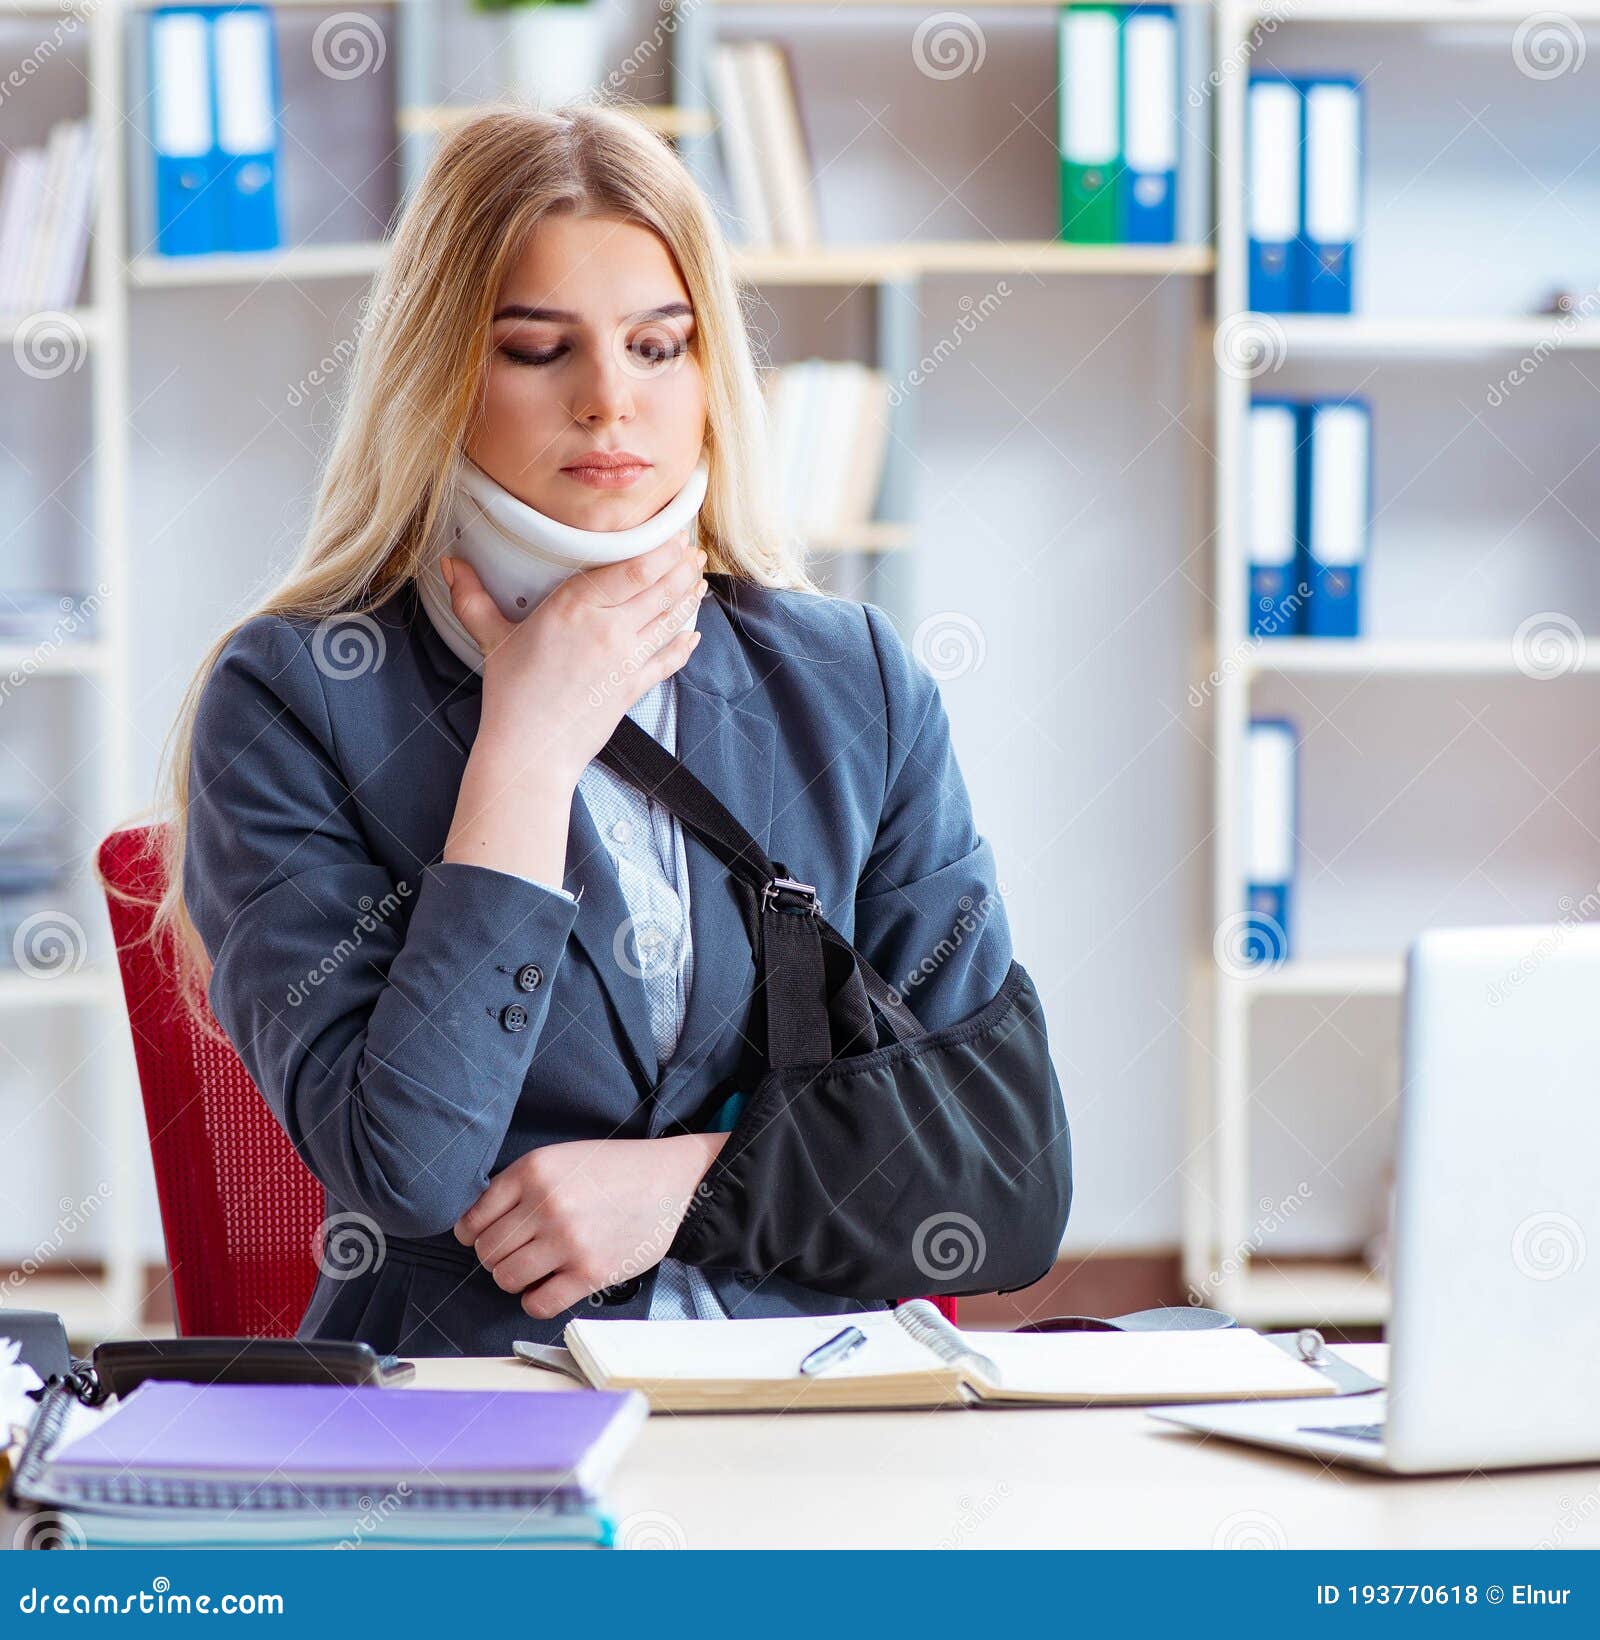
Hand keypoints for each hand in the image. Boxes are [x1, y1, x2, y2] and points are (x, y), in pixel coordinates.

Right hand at [440, 531, 707, 786]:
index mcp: (574, 606)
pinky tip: (693, 633)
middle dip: (681, 566)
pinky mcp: (635, 686)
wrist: (531, 751)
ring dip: (688, 597)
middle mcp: (607, 627)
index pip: (631, 566)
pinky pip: (669, 659)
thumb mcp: (491, 638)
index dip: (660, 548)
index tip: (671, 534)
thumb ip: (472, 597)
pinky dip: (685, 645)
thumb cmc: (511, 696)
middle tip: (693, 552)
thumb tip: (450, 564)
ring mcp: (625, 658)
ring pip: (669, 618)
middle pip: (659, 586)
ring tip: (698, 580)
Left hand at [452, 1133, 729, 1319]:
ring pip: (505, 1278)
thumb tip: (476, 1225)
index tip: (482, 1237)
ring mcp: (568, 1241)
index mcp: (534, 1171)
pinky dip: (535, 1299)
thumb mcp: (560, 1158)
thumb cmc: (614, 1170)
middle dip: (496, 1254)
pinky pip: (537, 1304)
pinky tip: (549, 1284)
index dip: (473, 1233)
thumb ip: (518, 1185)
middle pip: (487, 1252)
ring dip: (513, 1277)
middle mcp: (547, 1205)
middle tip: (517, 1249)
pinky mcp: (590, 1273)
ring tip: (533, 1266)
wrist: (671, 1181)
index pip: (473, 1219)